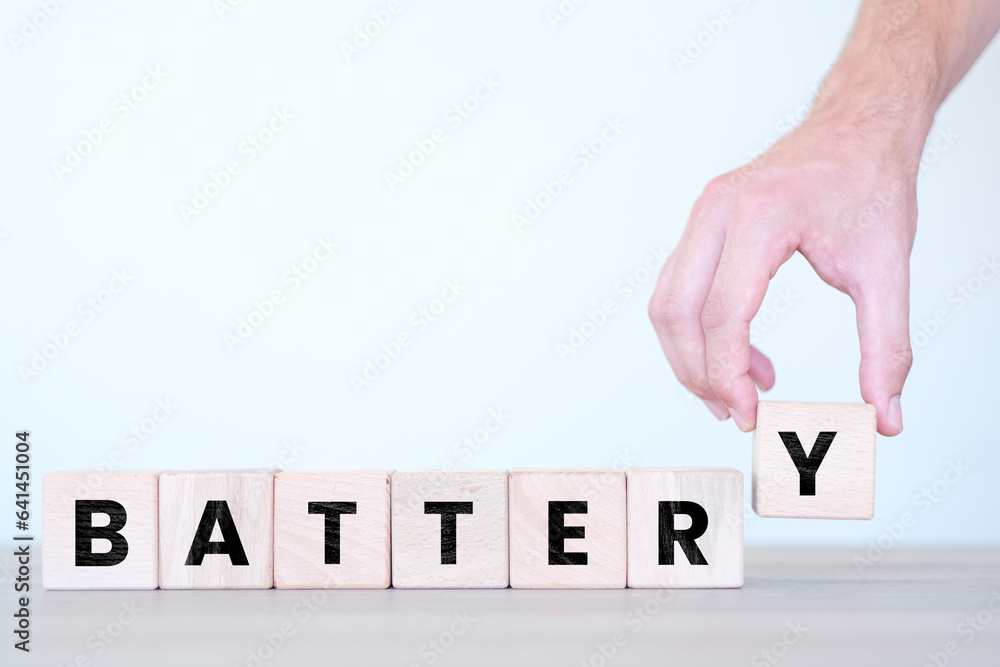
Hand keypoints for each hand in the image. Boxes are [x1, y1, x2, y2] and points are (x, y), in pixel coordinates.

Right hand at [649, 111, 916, 435]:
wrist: (859, 127)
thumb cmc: (871, 183)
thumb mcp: (886, 268)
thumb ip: (886, 347)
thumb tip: (886, 414)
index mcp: (761, 216)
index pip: (721, 313)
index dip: (728, 373)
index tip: (750, 413)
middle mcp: (719, 210)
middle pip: (678, 311)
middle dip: (699, 373)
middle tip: (734, 411)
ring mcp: (703, 213)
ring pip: (666, 302)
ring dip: (690, 355)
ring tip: (736, 390)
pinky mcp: (702, 221)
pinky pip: (677, 286)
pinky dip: (697, 329)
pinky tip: (742, 354)